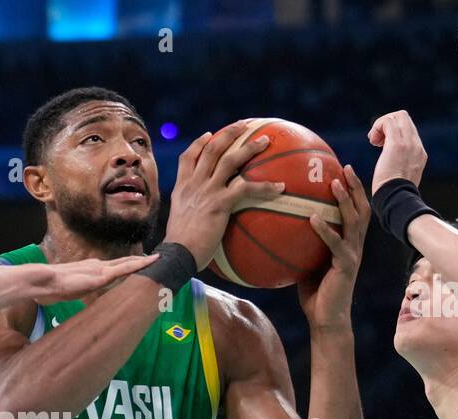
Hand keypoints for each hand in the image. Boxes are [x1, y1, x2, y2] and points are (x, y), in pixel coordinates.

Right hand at [31, 254, 158, 304]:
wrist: (42, 283)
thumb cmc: (47, 289)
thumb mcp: (61, 292)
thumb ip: (66, 291)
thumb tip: (59, 297)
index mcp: (89, 271)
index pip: (111, 268)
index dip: (125, 266)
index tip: (137, 265)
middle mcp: (96, 267)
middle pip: (122, 263)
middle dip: (138, 261)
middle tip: (154, 258)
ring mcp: (99, 270)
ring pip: (126, 264)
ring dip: (142, 262)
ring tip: (157, 258)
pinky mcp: (100, 275)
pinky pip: (124, 269)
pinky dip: (138, 265)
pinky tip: (150, 262)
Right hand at [164, 121, 284, 269]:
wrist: (177, 255)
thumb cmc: (180, 249)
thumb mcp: (180, 224)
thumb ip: (191, 215)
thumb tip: (203, 223)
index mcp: (182, 188)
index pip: (187, 158)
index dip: (199, 143)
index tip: (209, 134)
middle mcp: (193, 184)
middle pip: (211, 149)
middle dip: (229, 133)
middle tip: (244, 125)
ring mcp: (206, 191)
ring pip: (230, 160)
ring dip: (250, 148)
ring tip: (265, 141)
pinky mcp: (220, 202)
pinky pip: (246, 188)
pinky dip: (265, 186)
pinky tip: (280, 187)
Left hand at [297, 164, 370, 328]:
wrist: (327, 320)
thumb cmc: (315, 293)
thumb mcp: (307, 263)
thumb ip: (301, 245)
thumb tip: (279, 228)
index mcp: (349, 243)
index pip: (355, 210)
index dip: (353, 190)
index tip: (342, 170)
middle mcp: (355, 245)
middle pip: (361, 208)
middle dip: (355, 186)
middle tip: (344, 166)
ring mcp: (352, 255)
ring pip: (354, 221)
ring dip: (344, 200)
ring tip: (334, 183)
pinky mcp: (345, 267)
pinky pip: (336, 244)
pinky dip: (325, 230)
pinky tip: (313, 218)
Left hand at [368, 110, 426, 191]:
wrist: (396, 199)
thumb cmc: (394, 194)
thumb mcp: (402, 177)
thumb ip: (401, 166)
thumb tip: (392, 164)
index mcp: (419, 153)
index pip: (408, 128)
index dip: (393, 131)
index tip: (381, 144)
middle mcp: (416, 145)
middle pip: (404, 118)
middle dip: (387, 124)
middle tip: (376, 141)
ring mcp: (409, 143)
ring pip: (397, 116)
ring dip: (381, 125)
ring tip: (374, 141)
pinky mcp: (397, 144)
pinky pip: (388, 122)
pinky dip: (377, 127)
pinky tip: (372, 141)